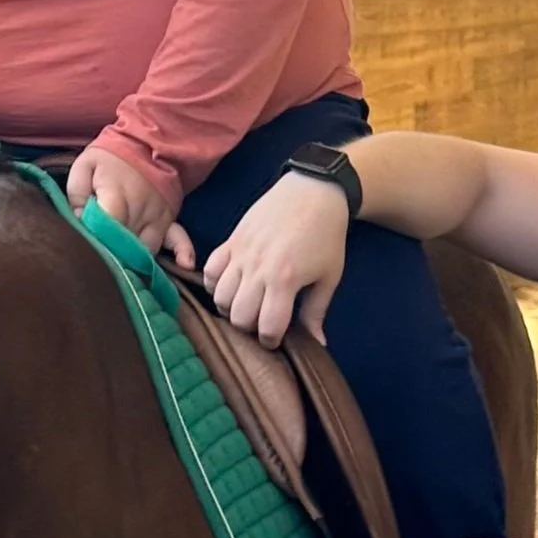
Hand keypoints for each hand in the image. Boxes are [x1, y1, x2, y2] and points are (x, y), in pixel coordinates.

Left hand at [67, 144, 179, 254]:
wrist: (146, 142)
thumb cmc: (110, 157)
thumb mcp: (84, 166)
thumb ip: (77, 193)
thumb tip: (79, 219)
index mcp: (116, 197)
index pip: (109, 232)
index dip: (99, 244)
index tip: (89, 253)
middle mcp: (140, 210)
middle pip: (127, 245)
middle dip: (115, 255)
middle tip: (102, 264)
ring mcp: (158, 215)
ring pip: (147, 248)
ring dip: (137, 259)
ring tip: (125, 267)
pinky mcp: (169, 218)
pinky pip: (179, 238)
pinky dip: (183, 253)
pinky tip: (185, 265)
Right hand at [201, 172, 350, 348]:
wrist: (313, 192)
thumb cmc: (326, 236)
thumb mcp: (329, 276)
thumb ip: (316, 312)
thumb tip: (317, 345)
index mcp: (285, 280)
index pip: (267, 327)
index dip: (271, 340)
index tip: (277, 338)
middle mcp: (257, 268)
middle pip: (238, 317)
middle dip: (250, 327)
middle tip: (262, 320)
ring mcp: (240, 253)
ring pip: (219, 296)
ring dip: (230, 308)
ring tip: (246, 304)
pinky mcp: (230, 240)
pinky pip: (209, 270)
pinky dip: (214, 283)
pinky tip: (230, 285)